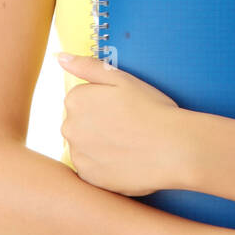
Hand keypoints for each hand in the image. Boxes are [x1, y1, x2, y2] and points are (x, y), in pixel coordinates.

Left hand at [56, 52, 187, 196]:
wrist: (174, 149)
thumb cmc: (152, 110)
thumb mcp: (122, 79)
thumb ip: (87, 66)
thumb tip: (60, 58)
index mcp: (75, 100)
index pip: (82, 100)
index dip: (105, 104)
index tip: (124, 109)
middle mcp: (69, 127)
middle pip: (80, 124)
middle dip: (98, 125)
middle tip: (129, 127)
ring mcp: (77, 154)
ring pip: (85, 148)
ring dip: (100, 146)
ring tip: (129, 145)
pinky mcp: (89, 177)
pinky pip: (92, 169)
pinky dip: (105, 166)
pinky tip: (126, 161)